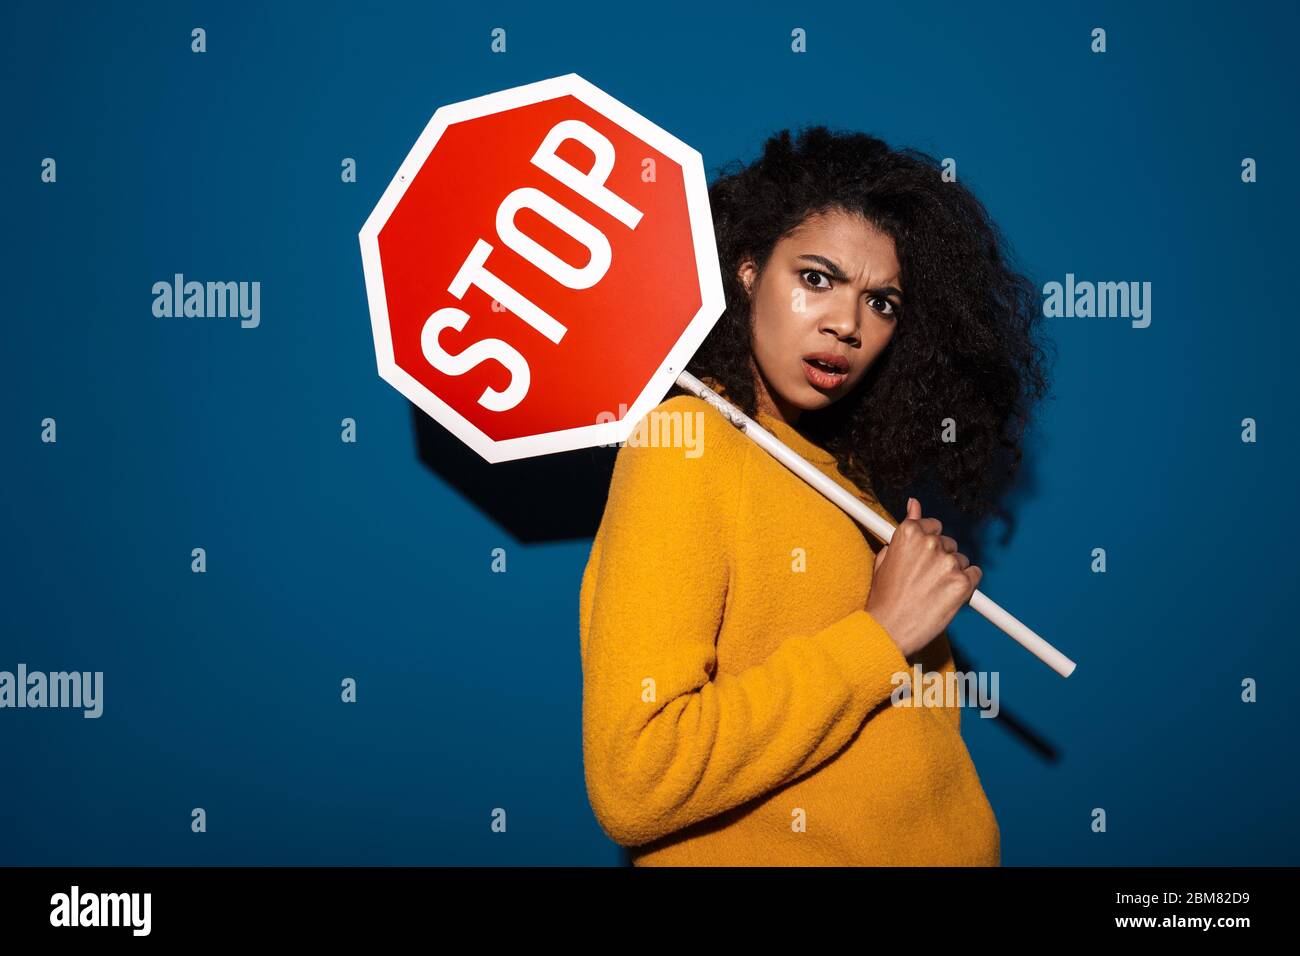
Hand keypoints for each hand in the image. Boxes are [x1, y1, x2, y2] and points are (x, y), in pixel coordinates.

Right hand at [865, 496, 981, 657]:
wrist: (889, 630)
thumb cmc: (883, 597)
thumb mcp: (886, 557)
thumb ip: (905, 528)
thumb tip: (914, 503)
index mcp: (909, 533)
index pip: (932, 525)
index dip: (928, 543)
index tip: (923, 557)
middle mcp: (930, 543)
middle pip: (948, 543)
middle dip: (940, 558)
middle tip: (924, 580)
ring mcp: (948, 562)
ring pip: (960, 559)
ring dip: (952, 572)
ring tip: (932, 592)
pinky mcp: (963, 583)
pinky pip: (974, 574)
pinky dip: (966, 584)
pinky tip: (947, 596)